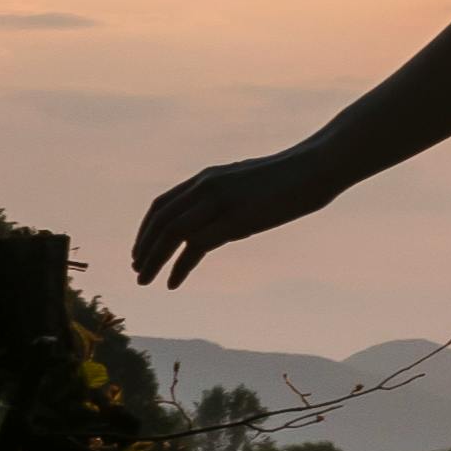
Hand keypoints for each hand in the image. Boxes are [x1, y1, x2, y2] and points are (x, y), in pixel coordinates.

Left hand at [130, 147, 341, 288]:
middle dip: (144, 247)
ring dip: (153, 259)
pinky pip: (196, 246)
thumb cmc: (290, 178)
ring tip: (144, 279)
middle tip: (136, 269)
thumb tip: (221, 219)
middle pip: (160, 220)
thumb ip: (228, 200)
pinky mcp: (235, 218)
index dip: (146, 229)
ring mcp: (220, 200)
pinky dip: (179, 267)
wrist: (315, 167)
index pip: (162, 204)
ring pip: (171, 233)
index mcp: (207, 177)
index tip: (140, 250)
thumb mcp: (249, 186)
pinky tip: (172, 283)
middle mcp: (206, 186)